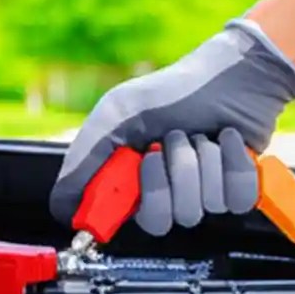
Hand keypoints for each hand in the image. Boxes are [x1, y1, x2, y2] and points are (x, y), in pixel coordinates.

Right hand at [49, 20, 294, 235]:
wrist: (233, 73)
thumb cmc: (174, 90)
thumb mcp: (118, 112)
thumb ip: (85, 159)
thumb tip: (59, 206)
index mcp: (130, 180)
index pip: (120, 219)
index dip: (135, 197)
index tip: (144, 162)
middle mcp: (162, 192)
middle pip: (162, 219)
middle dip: (172, 174)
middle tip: (172, 139)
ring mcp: (199, 194)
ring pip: (200, 208)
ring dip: (202, 162)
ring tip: (200, 134)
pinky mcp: (234, 190)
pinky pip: (234, 201)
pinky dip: (233, 165)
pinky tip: (227, 140)